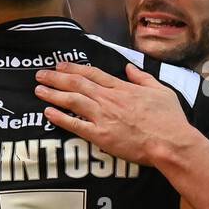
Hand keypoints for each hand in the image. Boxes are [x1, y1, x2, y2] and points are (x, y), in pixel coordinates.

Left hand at [34, 62, 194, 166]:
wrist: (170, 142)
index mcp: (123, 89)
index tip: (60, 66)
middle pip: (77, 84)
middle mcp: (109, 100)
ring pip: (72, 100)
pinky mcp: (101, 135)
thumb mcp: (162, 91)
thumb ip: (143, 78)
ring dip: (53, 94)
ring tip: (38, 89)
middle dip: (56, 78)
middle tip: (41, 74)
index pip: (93, 74)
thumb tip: (129, 68)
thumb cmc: (169, 119)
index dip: (74, 69)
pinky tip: (48, 112)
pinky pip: (75, 124)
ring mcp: (103, 117)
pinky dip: (60, 118)